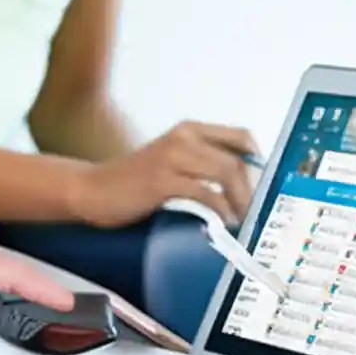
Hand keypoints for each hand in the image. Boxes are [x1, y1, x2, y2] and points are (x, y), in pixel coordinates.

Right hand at [69, 121, 257, 226]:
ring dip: (241, 200)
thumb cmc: (130, 182)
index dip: (259, 161)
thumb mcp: (170, 164)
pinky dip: (222, 210)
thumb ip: (200, 166)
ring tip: (242, 220)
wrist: (90, 189)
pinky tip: (224, 223)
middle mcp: (183, 137)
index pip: (241, 137)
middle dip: (254, 189)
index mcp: (188, 131)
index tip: (265, 187)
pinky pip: (206, 193)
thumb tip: (242, 185)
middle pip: (238, 159)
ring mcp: (172, 156)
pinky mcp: (162, 180)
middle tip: (255, 213)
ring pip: (227, 173)